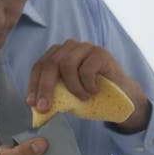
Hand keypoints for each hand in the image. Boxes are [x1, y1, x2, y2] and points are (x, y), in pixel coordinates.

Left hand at [26, 40, 150, 132]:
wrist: (121, 95)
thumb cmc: (92, 95)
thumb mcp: (69, 96)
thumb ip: (55, 94)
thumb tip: (36, 106)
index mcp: (58, 54)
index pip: (40, 66)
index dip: (34, 85)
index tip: (32, 103)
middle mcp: (70, 47)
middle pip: (51, 64)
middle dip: (46, 88)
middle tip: (46, 107)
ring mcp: (86, 47)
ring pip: (67, 65)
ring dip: (73, 87)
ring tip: (83, 98)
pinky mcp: (100, 53)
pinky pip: (86, 69)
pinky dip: (87, 85)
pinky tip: (94, 91)